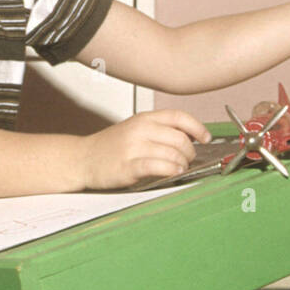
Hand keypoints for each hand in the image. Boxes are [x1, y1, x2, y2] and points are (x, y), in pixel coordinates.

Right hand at [81, 110, 210, 189]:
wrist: (83, 159)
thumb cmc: (111, 146)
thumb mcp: (135, 129)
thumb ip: (159, 130)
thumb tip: (189, 138)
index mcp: (144, 118)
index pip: (179, 117)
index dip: (197, 127)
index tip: (206, 137)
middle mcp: (140, 130)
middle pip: (179, 137)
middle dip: (190, 151)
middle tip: (189, 159)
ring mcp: (133, 147)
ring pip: (172, 152)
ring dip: (183, 163)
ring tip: (180, 168)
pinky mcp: (128, 166)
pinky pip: (158, 166)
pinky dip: (171, 170)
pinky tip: (173, 172)